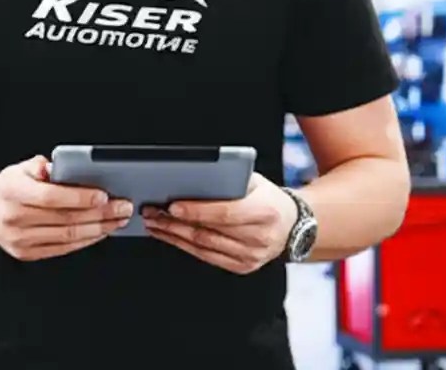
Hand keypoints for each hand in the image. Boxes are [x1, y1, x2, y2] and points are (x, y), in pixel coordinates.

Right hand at [0, 155, 132, 260]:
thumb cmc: (6, 188)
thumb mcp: (18, 168)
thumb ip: (39, 165)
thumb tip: (58, 168)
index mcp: (12, 191)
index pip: (51, 196)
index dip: (80, 197)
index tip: (103, 195)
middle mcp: (15, 217)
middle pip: (65, 218)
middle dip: (100, 214)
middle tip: (122, 207)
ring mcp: (20, 239)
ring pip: (68, 235)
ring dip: (99, 228)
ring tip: (118, 219)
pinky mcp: (27, 253)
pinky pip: (63, 248)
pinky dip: (86, 240)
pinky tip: (101, 231)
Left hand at [141, 172, 296, 274]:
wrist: (293, 226)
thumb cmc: (268, 199)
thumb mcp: (254, 182)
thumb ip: (229, 180)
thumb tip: (191, 179)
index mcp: (265, 211)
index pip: (224, 213)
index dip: (196, 211)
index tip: (172, 206)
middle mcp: (259, 237)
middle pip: (208, 231)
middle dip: (175, 222)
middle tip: (153, 212)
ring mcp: (251, 256)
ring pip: (203, 246)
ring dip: (174, 235)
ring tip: (154, 223)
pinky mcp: (242, 267)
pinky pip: (206, 256)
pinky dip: (184, 246)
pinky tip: (169, 236)